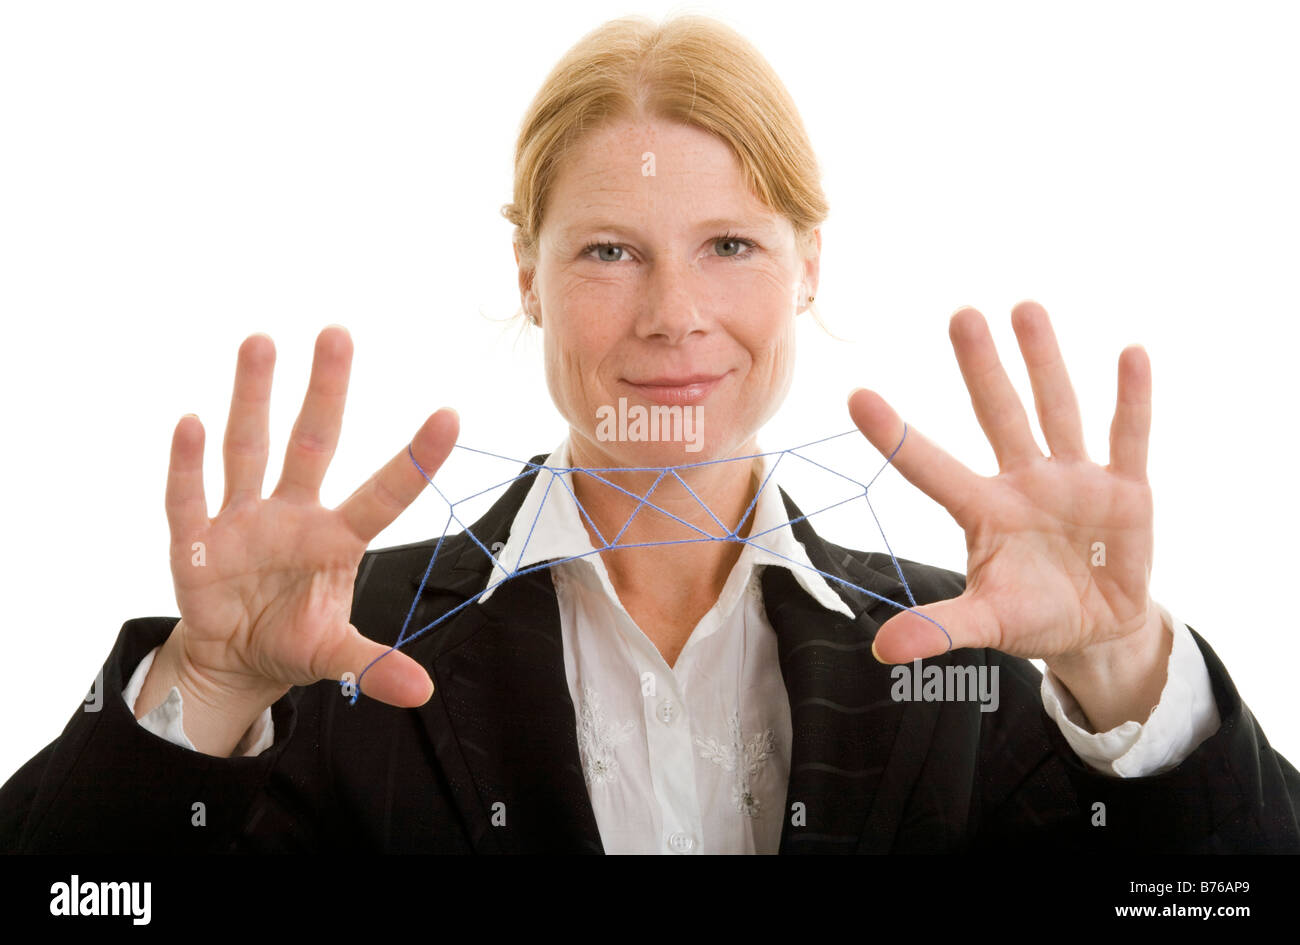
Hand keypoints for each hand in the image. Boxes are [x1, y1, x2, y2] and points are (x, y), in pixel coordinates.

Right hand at [165, 326, 457, 709]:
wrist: (234, 658)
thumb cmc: (294, 638)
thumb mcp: (334, 655)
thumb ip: (373, 666)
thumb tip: (422, 694)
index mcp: (336, 539)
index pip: (385, 493)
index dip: (415, 459)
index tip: (451, 415)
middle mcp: (293, 514)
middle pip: (312, 443)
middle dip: (325, 391)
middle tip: (338, 333)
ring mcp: (243, 520)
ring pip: (248, 447)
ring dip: (252, 398)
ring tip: (261, 341)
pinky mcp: (195, 540)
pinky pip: (189, 497)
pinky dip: (188, 464)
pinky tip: (190, 421)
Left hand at [848, 301, 1168, 729]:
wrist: (1097, 628)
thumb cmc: (1031, 615)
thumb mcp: (986, 624)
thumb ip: (939, 629)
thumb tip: (881, 651)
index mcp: (982, 511)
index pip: (929, 467)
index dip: (895, 435)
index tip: (856, 395)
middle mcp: (1022, 482)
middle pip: (998, 415)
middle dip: (981, 368)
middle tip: (961, 314)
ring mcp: (1074, 480)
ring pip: (1055, 411)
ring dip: (1044, 362)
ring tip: (1025, 309)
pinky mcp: (1125, 491)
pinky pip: (1127, 438)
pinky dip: (1131, 399)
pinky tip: (1130, 354)